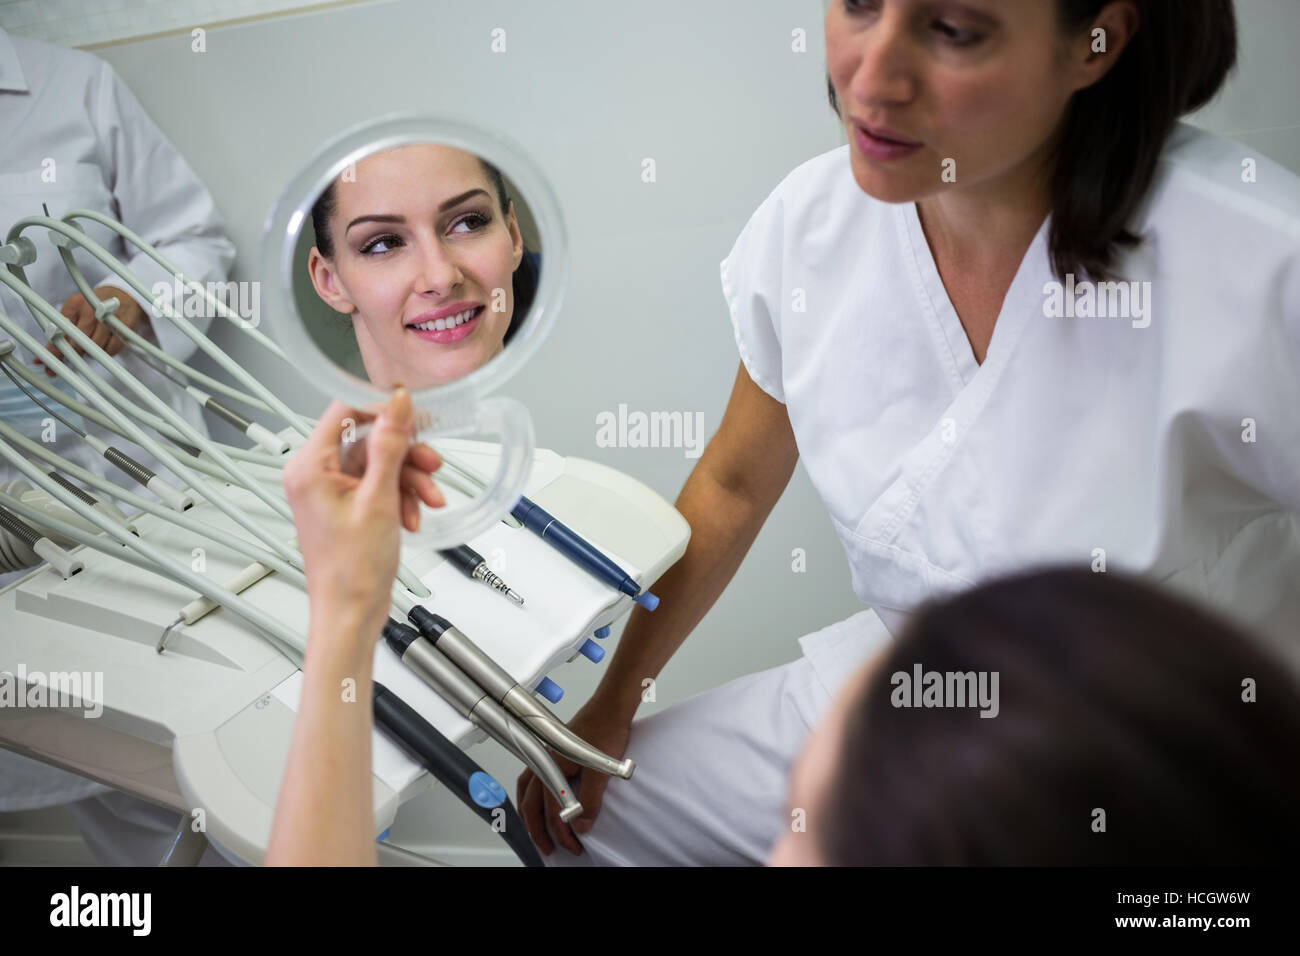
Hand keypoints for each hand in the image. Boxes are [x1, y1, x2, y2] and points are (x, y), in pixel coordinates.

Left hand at [37, 285, 151, 375]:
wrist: (122, 295)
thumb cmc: (93, 309)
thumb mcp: (73, 315)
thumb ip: (58, 337)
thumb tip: (40, 360)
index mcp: (73, 304)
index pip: (59, 333)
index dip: (54, 351)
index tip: (50, 365)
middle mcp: (90, 308)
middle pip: (77, 342)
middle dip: (76, 351)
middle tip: (77, 352)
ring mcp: (108, 316)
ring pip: (95, 347)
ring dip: (93, 351)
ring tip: (94, 344)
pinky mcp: (124, 325)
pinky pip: (112, 348)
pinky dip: (108, 351)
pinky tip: (106, 344)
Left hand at [282, 389, 444, 640]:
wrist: (351, 613)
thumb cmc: (351, 571)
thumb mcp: (379, 499)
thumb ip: (390, 446)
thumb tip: (398, 404)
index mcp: (309, 467)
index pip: (345, 411)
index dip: (384, 411)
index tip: (415, 418)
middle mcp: (314, 475)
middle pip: (368, 440)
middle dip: (406, 455)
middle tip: (432, 465)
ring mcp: (331, 491)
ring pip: (379, 464)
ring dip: (409, 479)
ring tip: (428, 500)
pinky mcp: (347, 506)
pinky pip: (379, 485)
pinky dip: (401, 497)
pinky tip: (413, 517)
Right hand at [516, 699, 632, 855]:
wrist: (610, 706)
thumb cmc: (606, 730)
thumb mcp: (601, 771)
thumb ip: (590, 800)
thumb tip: (581, 826)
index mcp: (553, 767)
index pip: (552, 810)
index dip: (562, 832)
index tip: (574, 845)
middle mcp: (545, 761)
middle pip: (532, 804)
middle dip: (538, 830)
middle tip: (548, 849)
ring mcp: (546, 756)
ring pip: (528, 792)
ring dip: (530, 814)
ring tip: (536, 831)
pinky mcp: (553, 753)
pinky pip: (533, 779)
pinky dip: (532, 795)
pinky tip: (539, 800)